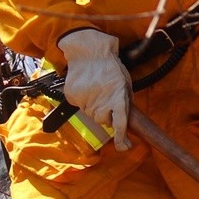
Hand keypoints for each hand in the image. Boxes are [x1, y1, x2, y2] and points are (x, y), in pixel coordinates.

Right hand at [57, 28, 131, 149]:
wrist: (88, 52)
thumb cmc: (110, 66)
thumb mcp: (125, 82)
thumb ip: (125, 100)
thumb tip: (124, 116)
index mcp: (117, 97)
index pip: (120, 124)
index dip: (122, 138)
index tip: (124, 146)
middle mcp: (101, 101)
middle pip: (103, 121)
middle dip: (107, 116)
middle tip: (107, 101)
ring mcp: (85, 100)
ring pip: (91, 114)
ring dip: (96, 107)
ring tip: (97, 90)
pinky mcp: (73, 97)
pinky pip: (80, 106)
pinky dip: (85, 100)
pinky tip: (88, 88)